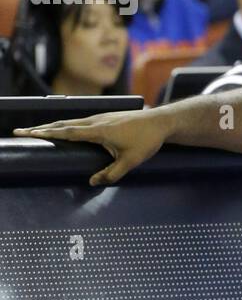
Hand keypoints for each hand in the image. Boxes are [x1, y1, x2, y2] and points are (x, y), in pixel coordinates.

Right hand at [12, 110, 170, 184]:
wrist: (161, 122)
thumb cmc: (147, 141)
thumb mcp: (130, 162)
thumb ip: (111, 174)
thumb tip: (91, 182)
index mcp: (98, 130)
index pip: (66, 132)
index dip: (46, 133)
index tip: (28, 133)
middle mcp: (96, 121)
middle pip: (63, 124)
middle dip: (42, 128)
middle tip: (22, 132)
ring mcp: (100, 117)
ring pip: (71, 121)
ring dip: (53, 125)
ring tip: (37, 130)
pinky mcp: (106, 117)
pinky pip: (80, 121)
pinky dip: (66, 124)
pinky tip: (63, 128)